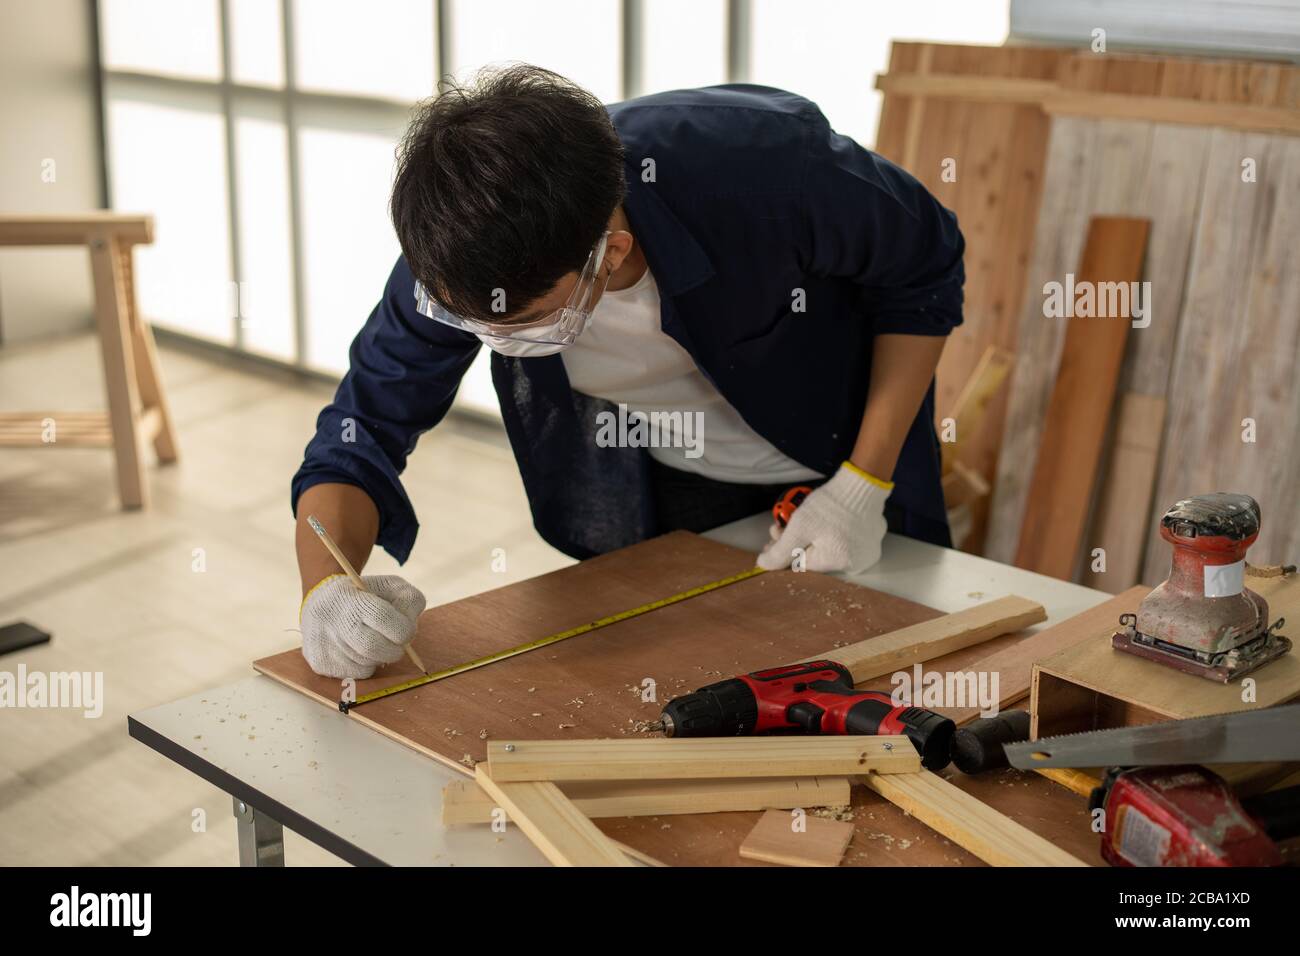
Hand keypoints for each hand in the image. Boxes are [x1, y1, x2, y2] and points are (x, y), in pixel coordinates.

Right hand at [299, 574, 425, 677]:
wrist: (321, 599)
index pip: (382, 617)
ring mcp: (323, 644)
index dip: (403, 629)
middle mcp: (332, 621)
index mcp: (351, 598)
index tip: (405, 630)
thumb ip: (409, 601)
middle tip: (396, 644)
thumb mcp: (390, 585)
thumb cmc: (366, 594)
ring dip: (378, 657)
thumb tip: (409, 633)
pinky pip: (355, 675)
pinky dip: (365, 666)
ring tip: (372, 641)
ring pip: (366, 664)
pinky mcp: (319, 663)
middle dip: (393, 650)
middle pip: (373, 647)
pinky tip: (357, 651)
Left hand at [756, 463, 890, 573]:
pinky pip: (845, 541)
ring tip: (799, 521)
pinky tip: (821, 521)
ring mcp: (867, 551)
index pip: (802, 565)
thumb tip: (764, 565)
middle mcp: (856, 563)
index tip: (773, 537)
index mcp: (839, 564)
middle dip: (795, 543)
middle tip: (781, 528)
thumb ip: (780, 552)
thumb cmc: (830, 506)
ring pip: (830, 549)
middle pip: (816, 558)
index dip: (784, 552)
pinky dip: (830, 534)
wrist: (862, 482)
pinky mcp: (871, 539)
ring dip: (811, 538)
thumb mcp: (799, 528)